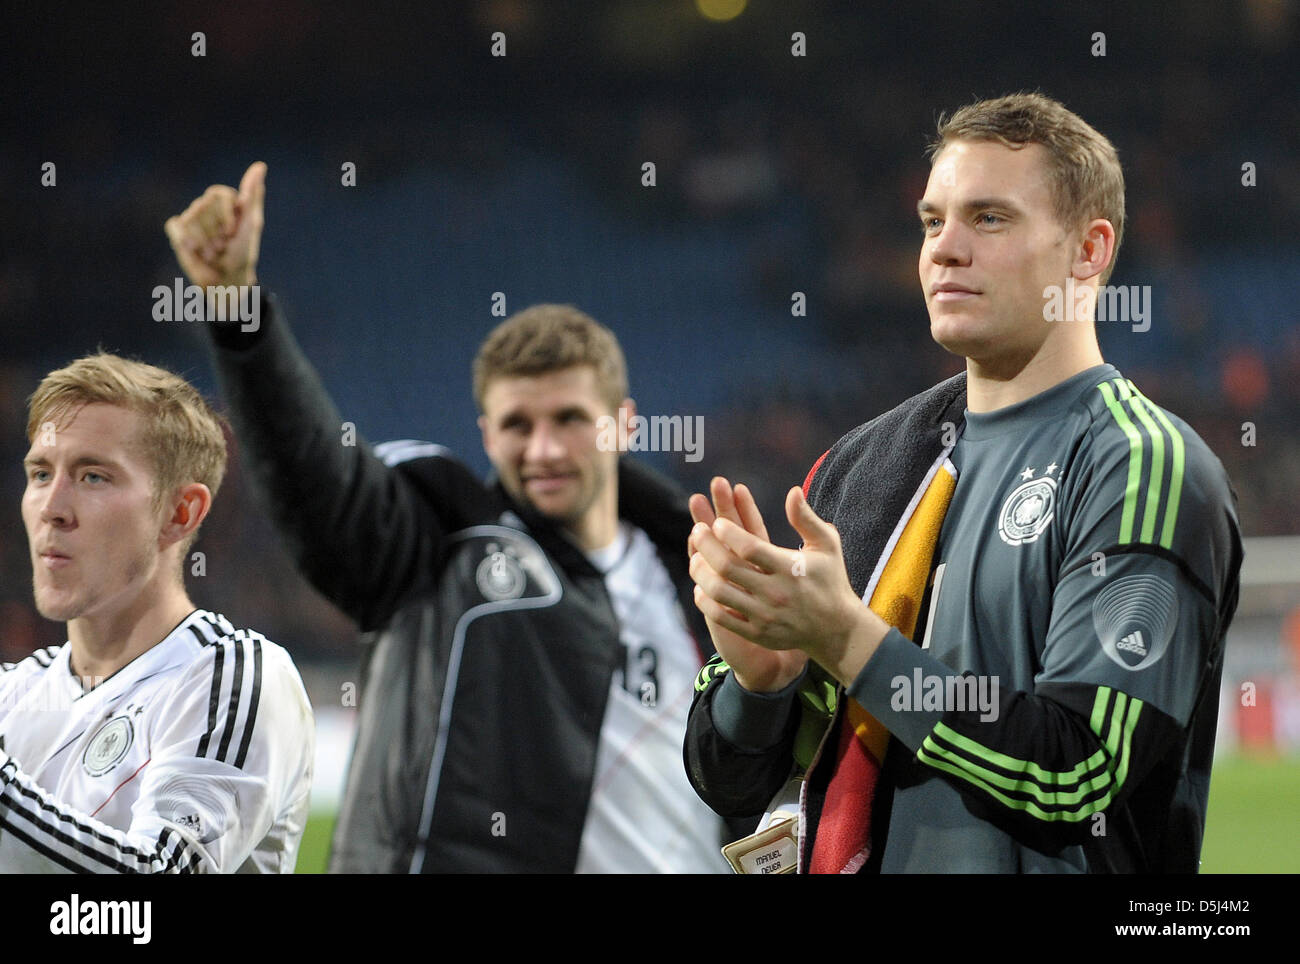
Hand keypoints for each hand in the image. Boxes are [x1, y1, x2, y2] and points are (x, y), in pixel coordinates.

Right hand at [165, 161, 265, 288]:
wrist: (226, 278)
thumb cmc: (242, 252)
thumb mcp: (251, 223)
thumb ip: (253, 194)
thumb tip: (260, 165)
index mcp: (225, 202)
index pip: (217, 193)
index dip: (224, 214)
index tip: (232, 232)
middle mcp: (206, 207)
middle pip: (202, 206)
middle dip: (215, 231)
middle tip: (223, 245)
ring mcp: (190, 217)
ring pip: (189, 218)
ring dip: (204, 241)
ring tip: (213, 252)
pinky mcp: (177, 230)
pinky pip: (175, 226)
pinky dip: (186, 240)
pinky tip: (196, 251)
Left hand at [691, 483, 888, 686]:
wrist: (836, 629)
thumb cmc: (830, 580)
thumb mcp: (827, 545)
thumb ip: (806, 518)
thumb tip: (793, 491)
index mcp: (790, 568)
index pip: (749, 547)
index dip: (728, 532)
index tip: (718, 522)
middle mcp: (776, 592)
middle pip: (727, 567)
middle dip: (706, 545)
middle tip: (698, 530)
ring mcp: (764, 615)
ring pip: (719, 592)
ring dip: (700, 571)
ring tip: (695, 557)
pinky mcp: (756, 633)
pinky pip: (721, 617)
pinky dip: (705, 600)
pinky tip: (701, 587)